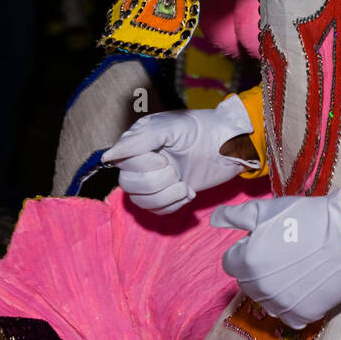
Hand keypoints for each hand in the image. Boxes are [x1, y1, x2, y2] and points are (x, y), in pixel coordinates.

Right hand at [102, 94, 255, 213]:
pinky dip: (173, 205)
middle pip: (129, 184)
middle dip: (156, 182)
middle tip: (175, 171)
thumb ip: (140, 140)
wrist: (232, 146)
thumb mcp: (172, 128)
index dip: (142, 165)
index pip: (122, 161)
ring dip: (166, 196)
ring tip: (184, 184)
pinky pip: (156, 211)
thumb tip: (108, 156)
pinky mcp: (168, 195)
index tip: (164, 159)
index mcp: (139, 139)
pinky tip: (188, 192)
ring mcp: (155, 178)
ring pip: (140, 201)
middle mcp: (142, 159)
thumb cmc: (205, 130)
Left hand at [211, 192, 340, 328]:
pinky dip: (290, 301)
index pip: (231, 261)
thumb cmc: (307, 219)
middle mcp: (259, 288)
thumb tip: (213, 219)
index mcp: (247, 262)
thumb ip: (236, 216)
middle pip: (246, 280)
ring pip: (264, 297)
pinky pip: (285, 312)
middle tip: (283, 248)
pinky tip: (303, 282)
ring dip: (272, 284)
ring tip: (295, 263)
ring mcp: (279, 305)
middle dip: (257, 266)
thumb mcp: (267, 210)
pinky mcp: (299, 316)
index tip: (266, 238)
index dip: (247, 247)